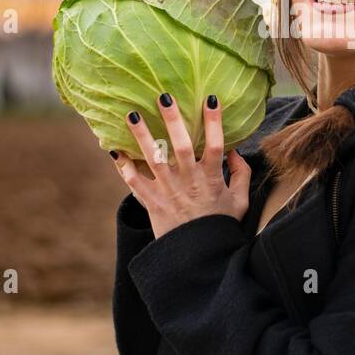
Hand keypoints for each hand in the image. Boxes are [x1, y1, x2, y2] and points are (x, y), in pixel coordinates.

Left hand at [110, 93, 250, 239]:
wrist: (198, 258)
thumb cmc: (219, 227)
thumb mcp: (240, 201)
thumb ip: (240, 174)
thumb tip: (234, 150)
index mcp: (212, 179)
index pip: (216, 145)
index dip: (214, 122)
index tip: (211, 98)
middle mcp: (189, 182)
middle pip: (181, 146)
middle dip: (173, 120)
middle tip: (163, 96)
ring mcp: (168, 192)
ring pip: (154, 159)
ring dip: (142, 136)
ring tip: (133, 114)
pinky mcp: (151, 202)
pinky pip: (134, 183)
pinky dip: (123, 167)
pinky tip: (113, 149)